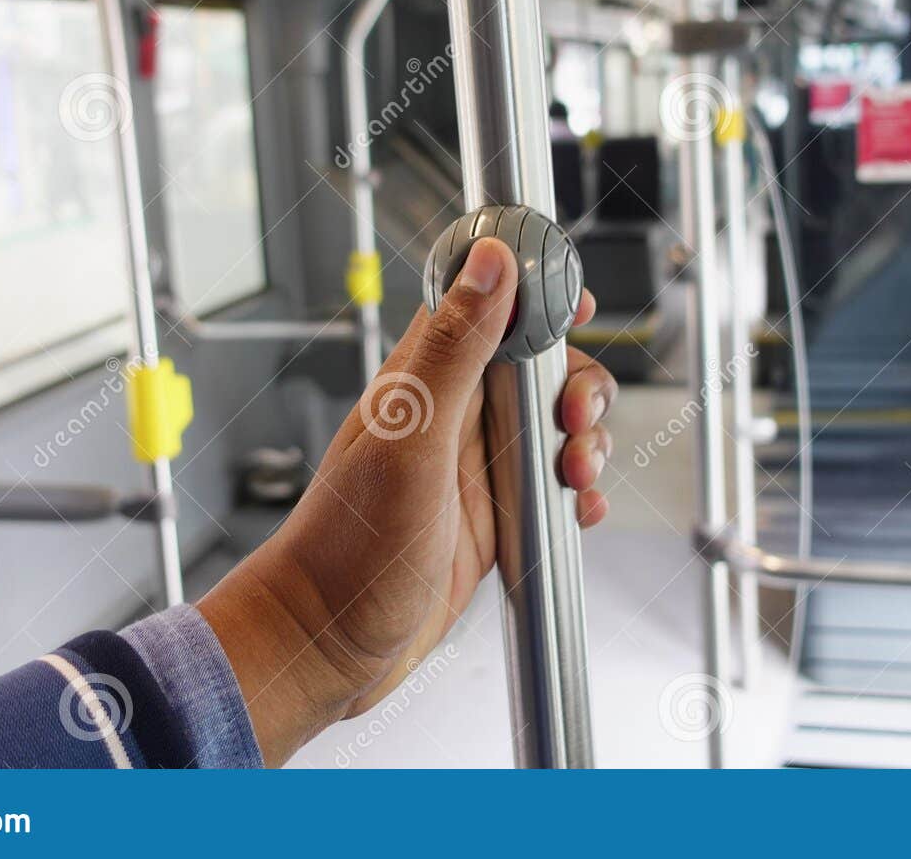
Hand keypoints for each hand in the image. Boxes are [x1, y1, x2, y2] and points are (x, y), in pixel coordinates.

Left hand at [197, 237, 616, 763]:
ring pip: (553, 429)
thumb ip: (453, 349)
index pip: (489, 303)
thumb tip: (491, 265)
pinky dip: (576, 498)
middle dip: (577, 385)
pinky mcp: (490, 518)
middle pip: (540, 369)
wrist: (326, 646)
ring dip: (584, 444)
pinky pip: (551, 490)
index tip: (579, 302)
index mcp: (426, 378)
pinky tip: (575, 513)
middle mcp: (452, 417)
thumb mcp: (410, 439)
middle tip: (574, 418)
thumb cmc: (347, 549)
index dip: (537, 293)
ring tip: (575, 475)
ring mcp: (473, 469)